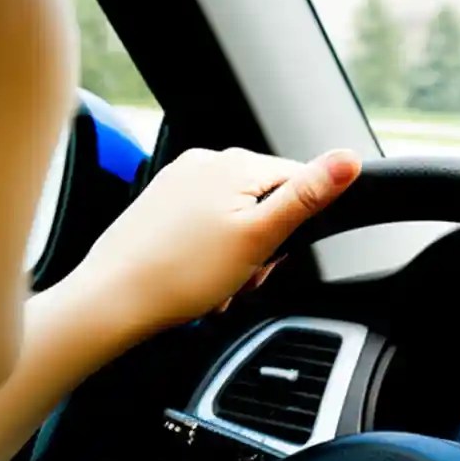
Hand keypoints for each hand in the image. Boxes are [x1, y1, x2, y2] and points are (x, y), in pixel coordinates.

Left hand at [63, 147, 360, 343]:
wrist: (111, 301)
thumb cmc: (179, 274)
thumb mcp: (259, 238)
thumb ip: (307, 196)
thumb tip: (348, 160)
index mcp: (233, 164)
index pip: (298, 182)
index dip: (295, 226)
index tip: (274, 255)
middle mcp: (204, 163)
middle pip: (266, 202)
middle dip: (263, 245)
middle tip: (242, 275)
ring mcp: (178, 182)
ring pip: (236, 219)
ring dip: (236, 256)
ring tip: (215, 282)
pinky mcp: (159, 206)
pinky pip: (205, 227)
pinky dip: (208, 255)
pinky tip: (195, 279)